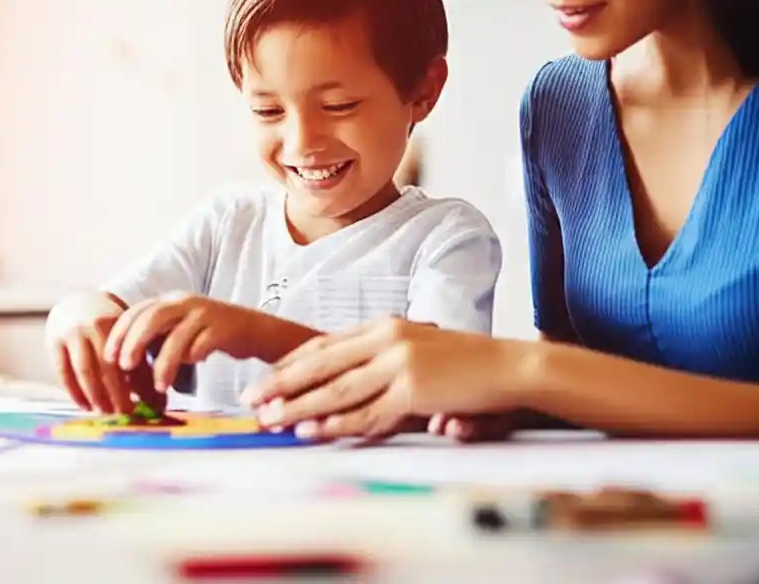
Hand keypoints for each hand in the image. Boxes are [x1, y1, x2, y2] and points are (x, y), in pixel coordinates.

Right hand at [48, 311, 162, 414]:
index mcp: (115, 322)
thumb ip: (142, 367)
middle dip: (114, 394)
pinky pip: (63, 373)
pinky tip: (85, 406)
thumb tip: (161, 404)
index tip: (136, 407)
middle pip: (104, 367)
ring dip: (94, 396)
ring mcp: (70, 333)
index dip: (131, 386)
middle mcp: (91, 325)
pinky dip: (74, 392)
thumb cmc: (109, 326)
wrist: (78, 302)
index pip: (124, 359)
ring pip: (83, 371)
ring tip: (105, 413)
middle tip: (122, 415)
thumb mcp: (127, 337)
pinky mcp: (53, 341)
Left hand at [103, 293, 267, 392]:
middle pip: (153, 317)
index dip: (120, 333)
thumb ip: (155, 338)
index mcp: (170, 301)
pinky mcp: (224, 327)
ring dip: (164, 362)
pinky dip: (192, 356)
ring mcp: (206, 313)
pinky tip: (189, 368)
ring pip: (177, 335)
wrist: (253, 329)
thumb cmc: (209, 334)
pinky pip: (203, 343)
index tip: (109, 356)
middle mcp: (185, 302)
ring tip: (159, 385)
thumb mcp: (178, 330)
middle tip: (125, 366)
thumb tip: (124, 364)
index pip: (137, 311)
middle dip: (134, 342)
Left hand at [240, 318, 528, 439]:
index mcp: (383, 326)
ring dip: (297, 407)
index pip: (324, 344)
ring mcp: (398, 364)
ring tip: (269, 419)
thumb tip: (349, 384)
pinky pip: (365, 413)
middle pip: (320, 364)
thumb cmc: (465, 363)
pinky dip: (335, 424)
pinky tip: (311, 431)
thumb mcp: (417, 347)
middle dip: (280, 383)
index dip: (291, 363)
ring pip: (335, 390)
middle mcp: (385, 340)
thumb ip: (383, 359)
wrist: (509, 366)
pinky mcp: (413, 390)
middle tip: (250, 398)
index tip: (264, 378)